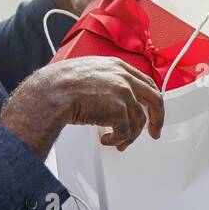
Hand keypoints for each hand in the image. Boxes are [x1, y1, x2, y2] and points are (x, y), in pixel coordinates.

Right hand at [0, 56, 164, 158]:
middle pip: (154, 99)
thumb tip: (113, 96)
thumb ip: (106, 79)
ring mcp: (123, 93)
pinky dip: (117, 140)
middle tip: (155, 133)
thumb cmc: (61, 84)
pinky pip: (125, 132)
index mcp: (118, 66)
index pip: (146, 82)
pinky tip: (107, 141)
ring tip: (118, 143)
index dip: (151, 99)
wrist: (51, 92)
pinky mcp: (118, 110)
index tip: (152, 110)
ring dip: (129, 136)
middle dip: (157, 118)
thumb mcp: (89, 71)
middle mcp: (124, 77)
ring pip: (138, 121)